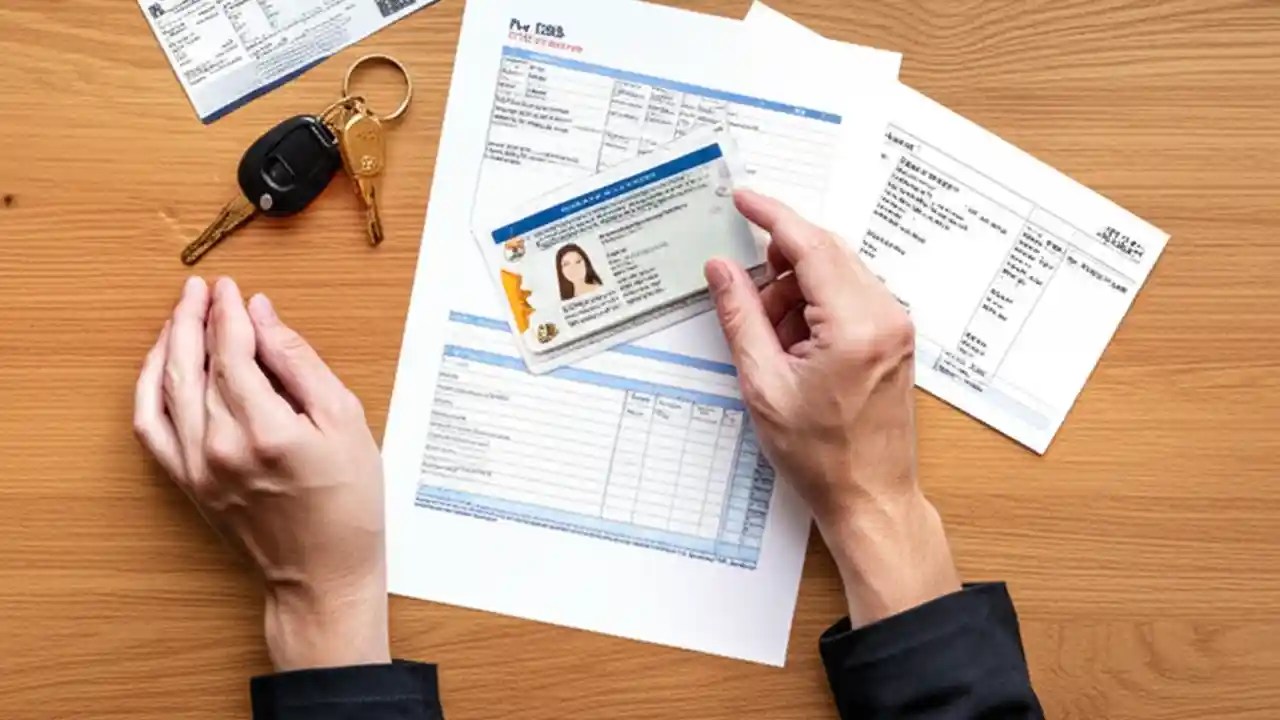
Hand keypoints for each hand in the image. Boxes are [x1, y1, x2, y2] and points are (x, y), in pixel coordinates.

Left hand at [133, 277, 389, 670]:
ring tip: (181, 314)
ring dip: (169, 343)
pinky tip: (160, 364)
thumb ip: (301, 363)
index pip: (231, 351)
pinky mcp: (187, 482)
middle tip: (202, 288)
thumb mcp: (346, 422)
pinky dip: (149, 388)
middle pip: (192, 363)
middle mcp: (221, 447)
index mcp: (267, 430)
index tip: (231, 288)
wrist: (323, 574)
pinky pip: (151, 425)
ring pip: (166, 388)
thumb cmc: (348, 504)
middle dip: (193, 317)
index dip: (228, 313)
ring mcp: (197, 468)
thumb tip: (264, 317)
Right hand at [706, 190, 960, 626]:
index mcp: (855, 325)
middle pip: (824, 252)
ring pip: (834, 273)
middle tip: (747, 299)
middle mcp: (885, 316)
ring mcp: (895, 325)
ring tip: (772, 343)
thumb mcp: (764, 385)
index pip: (811, 245)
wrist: (871, 498)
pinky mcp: (894, 336)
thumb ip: (741, 317)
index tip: (743, 199)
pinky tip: (794, 345)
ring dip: (795, 291)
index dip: (771, 216)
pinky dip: (814, 307)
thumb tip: (722, 269)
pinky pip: (848, 296)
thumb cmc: (822, 456)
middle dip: (779, 266)